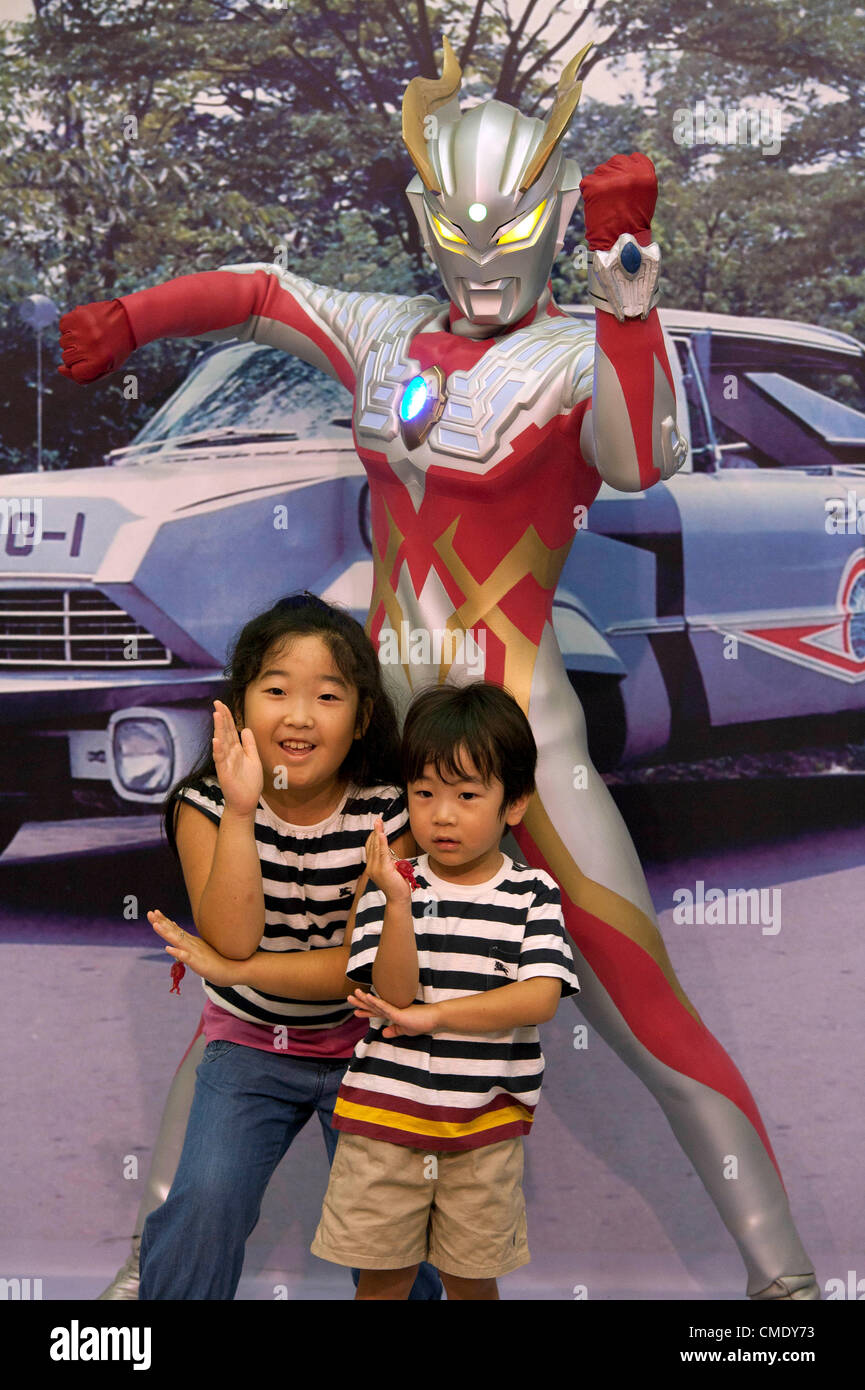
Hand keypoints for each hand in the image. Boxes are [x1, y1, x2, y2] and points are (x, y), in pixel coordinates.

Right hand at [57, 299, 136, 382]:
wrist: (127, 320)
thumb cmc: (115, 348)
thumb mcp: (107, 368)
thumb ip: (84, 376)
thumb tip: (60, 369)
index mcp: (98, 362)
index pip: (75, 372)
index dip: (81, 367)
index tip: (92, 360)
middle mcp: (88, 346)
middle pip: (66, 358)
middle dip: (77, 355)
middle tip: (93, 346)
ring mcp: (81, 330)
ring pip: (63, 342)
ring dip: (74, 340)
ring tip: (90, 335)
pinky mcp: (75, 316)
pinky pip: (63, 326)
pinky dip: (70, 327)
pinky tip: (85, 325)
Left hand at [149, 909, 242, 987]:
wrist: (237, 968)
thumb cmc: (219, 961)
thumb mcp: (200, 951)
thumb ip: (189, 944)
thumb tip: (177, 937)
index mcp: (192, 941)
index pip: (175, 929)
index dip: (164, 921)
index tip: (154, 912)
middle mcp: (192, 944)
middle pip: (173, 931)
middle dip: (161, 922)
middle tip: (150, 912)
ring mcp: (196, 952)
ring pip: (178, 941)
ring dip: (167, 933)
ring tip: (156, 926)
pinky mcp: (199, 963)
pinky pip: (186, 957)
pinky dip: (177, 953)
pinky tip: (169, 949)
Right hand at [212, 699, 261, 815]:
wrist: (245, 803)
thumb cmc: (249, 783)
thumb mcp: (253, 759)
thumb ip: (249, 744)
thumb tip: (246, 728)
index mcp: (236, 750)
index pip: (230, 730)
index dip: (227, 717)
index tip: (222, 704)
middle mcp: (229, 754)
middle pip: (224, 732)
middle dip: (221, 718)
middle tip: (217, 703)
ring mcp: (225, 762)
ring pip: (221, 742)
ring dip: (219, 729)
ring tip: (217, 715)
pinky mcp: (224, 772)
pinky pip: (220, 759)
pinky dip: (218, 750)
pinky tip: (216, 740)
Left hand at [348, 988, 438, 1037]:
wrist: (434, 1018)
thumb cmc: (422, 1022)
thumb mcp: (405, 1030)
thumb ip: (394, 1031)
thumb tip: (383, 1033)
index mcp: (392, 1015)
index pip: (376, 1013)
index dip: (365, 1012)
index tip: (355, 1011)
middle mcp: (391, 1010)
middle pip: (373, 1007)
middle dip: (360, 1003)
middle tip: (349, 997)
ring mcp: (394, 1010)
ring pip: (376, 1005)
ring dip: (364, 999)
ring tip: (354, 993)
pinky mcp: (398, 1012)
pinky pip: (384, 1007)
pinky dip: (375, 1002)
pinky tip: (367, 997)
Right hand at [364, 818, 410, 902]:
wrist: (398, 898)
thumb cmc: (397, 885)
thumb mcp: (391, 869)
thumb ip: (387, 860)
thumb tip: (388, 851)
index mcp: (372, 867)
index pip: (370, 848)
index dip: (373, 836)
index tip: (377, 825)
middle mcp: (371, 867)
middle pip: (372, 845)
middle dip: (375, 831)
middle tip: (378, 820)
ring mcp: (376, 869)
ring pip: (376, 847)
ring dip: (377, 833)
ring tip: (379, 823)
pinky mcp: (383, 869)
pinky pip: (382, 853)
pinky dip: (381, 842)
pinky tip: (381, 834)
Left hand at [580, 151, 656, 251]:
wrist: (621, 242)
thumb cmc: (634, 224)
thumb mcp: (646, 197)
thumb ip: (638, 179)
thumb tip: (625, 170)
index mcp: (645, 173)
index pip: (635, 158)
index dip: (628, 169)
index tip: (625, 181)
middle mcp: (630, 171)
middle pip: (616, 161)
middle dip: (613, 174)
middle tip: (612, 194)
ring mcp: (611, 177)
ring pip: (601, 171)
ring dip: (601, 183)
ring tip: (605, 202)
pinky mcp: (595, 185)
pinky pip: (587, 182)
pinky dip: (589, 192)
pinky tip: (596, 204)